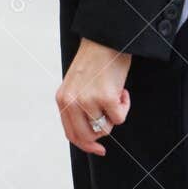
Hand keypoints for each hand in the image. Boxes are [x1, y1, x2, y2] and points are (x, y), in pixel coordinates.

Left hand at [56, 38, 130, 156]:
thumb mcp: (77, 85)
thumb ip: (78, 106)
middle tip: (111, 121)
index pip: (71, 133)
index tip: (98, 149)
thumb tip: (92, 133)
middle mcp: (72, 102)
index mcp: (63, 99)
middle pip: (87, 136)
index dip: (85, 145)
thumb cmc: (95, 60)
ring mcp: (88, 101)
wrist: (106, 40)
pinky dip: (125, 106)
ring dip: (114, 114)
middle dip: (101, 135)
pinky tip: (122, 90)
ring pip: (106, 128)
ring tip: (114, 94)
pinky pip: (120, 117)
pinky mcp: (106, 98)